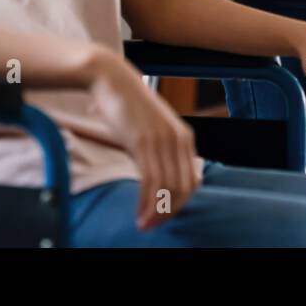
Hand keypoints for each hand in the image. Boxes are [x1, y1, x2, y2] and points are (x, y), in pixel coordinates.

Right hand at [87, 54, 199, 231]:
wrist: (112, 79)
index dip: (181, 204)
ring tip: (144, 225)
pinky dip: (146, 203)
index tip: (164, 216)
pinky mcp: (142, 141)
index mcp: (185, 137)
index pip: (193, 181)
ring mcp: (161, 140)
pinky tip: (138, 214)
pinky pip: (150, 181)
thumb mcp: (152, 129)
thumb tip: (156, 177)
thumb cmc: (128, 105)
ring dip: (157, 212)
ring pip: (168, 188)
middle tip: (153, 226)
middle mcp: (178, 139)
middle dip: (170, 212)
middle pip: (184, 188)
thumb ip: (159, 149)